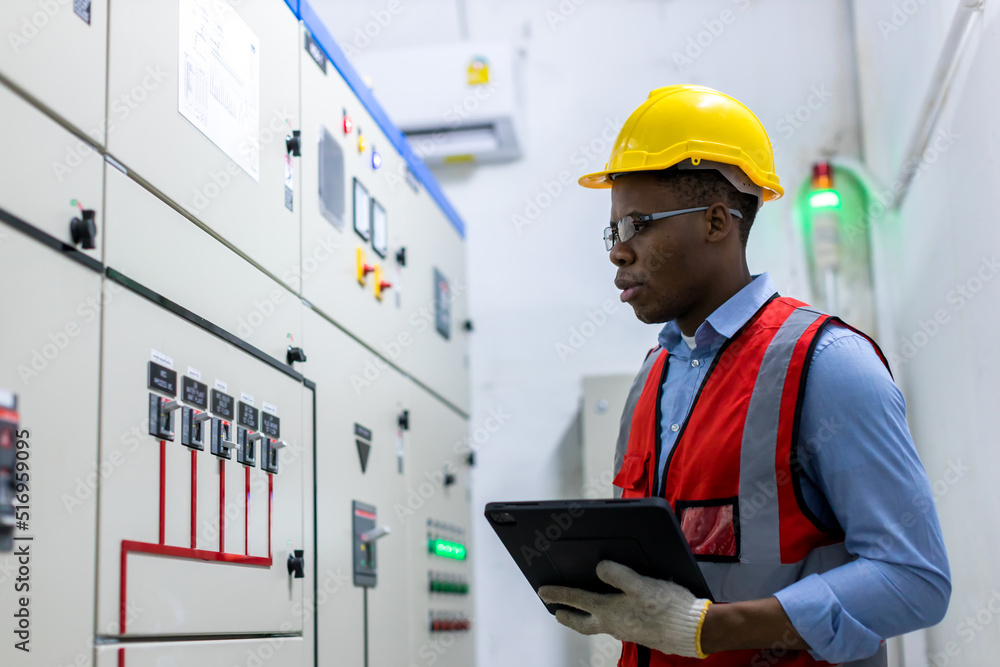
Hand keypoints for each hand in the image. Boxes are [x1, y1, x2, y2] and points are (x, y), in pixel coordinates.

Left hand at [538, 560, 711, 658]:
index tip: (542, 592)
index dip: (558, 593)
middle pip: (582, 621)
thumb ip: (618, 575)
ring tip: (578, 611)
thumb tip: (599, 567)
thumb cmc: (667, 607)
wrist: (691, 630)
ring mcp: (625, 630)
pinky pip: (612, 625)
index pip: (576, 599)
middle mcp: (613, 624)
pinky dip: (603, 618)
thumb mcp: (641, 584)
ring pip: (596, 624)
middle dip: (567, 614)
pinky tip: (612, 612)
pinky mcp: (638, 631)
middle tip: (555, 610)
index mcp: (609, 611)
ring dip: (584, 617)